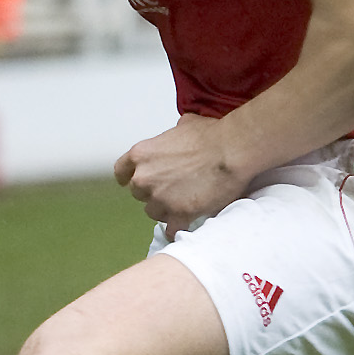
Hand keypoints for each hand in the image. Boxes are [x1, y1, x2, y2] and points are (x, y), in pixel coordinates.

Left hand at [113, 118, 250, 226]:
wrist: (232, 150)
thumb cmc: (212, 136)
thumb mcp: (184, 125)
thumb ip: (173, 135)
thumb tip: (179, 132)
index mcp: (140, 155)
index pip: (121, 172)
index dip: (131, 177)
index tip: (139, 181)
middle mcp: (144, 178)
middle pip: (139, 193)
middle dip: (153, 192)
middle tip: (173, 188)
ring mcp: (159, 198)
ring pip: (153, 212)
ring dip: (165, 209)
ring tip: (184, 201)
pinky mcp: (178, 214)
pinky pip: (170, 229)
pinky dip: (176, 228)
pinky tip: (184, 224)